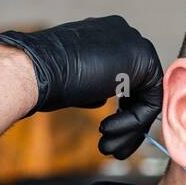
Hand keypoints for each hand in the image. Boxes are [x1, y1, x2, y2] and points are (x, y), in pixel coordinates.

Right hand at [0, 15, 163, 157]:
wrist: (35, 70)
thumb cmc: (43, 78)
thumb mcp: (74, 83)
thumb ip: (94, 86)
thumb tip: (104, 99)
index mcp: (106, 35)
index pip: (127, 78)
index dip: (121, 110)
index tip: (107, 134)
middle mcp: (124, 35)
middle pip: (141, 88)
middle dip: (128, 124)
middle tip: (110, 149)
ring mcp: (135, 43)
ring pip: (146, 98)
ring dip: (128, 129)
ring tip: (106, 148)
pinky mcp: (144, 59)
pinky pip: (150, 101)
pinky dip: (132, 122)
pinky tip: (106, 130)